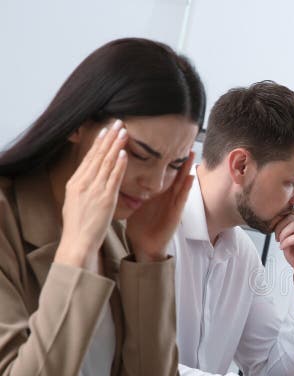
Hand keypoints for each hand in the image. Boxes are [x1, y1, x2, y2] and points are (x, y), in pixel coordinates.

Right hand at [55, 120, 128, 269]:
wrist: (77, 242)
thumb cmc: (78, 226)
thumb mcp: (76, 202)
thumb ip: (83, 189)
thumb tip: (88, 179)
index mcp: (75, 183)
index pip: (89, 158)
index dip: (99, 142)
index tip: (106, 130)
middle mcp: (83, 183)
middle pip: (98, 155)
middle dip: (109, 138)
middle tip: (118, 122)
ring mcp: (94, 190)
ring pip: (106, 163)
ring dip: (116, 146)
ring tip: (124, 132)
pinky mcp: (105, 198)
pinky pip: (113, 178)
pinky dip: (119, 165)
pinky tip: (124, 153)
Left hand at [126, 152, 194, 261]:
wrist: (144, 244)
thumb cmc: (140, 225)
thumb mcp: (134, 202)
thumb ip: (132, 188)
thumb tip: (118, 173)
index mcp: (156, 192)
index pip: (161, 171)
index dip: (164, 157)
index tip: (165, 141)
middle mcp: (166, 196)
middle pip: (175, 173)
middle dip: (179, 158)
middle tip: (185, 140)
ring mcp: (173, 204)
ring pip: (181, 183)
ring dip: (187, 169)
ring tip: (191, 154)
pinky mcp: (175, 213)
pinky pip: (182, 198)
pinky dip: (187, 188)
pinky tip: (191, 178)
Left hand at [273, 210, 293, 284]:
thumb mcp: (286, 240)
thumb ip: (283, 229)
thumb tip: (275, 220)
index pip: (291, 212)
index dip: (280, 219)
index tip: (274, 230)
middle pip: (291, 216)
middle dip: (279, 227)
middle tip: (276, 238)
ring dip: (283, 234)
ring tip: (280, 243)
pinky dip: (287, 242)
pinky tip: (283, 247)